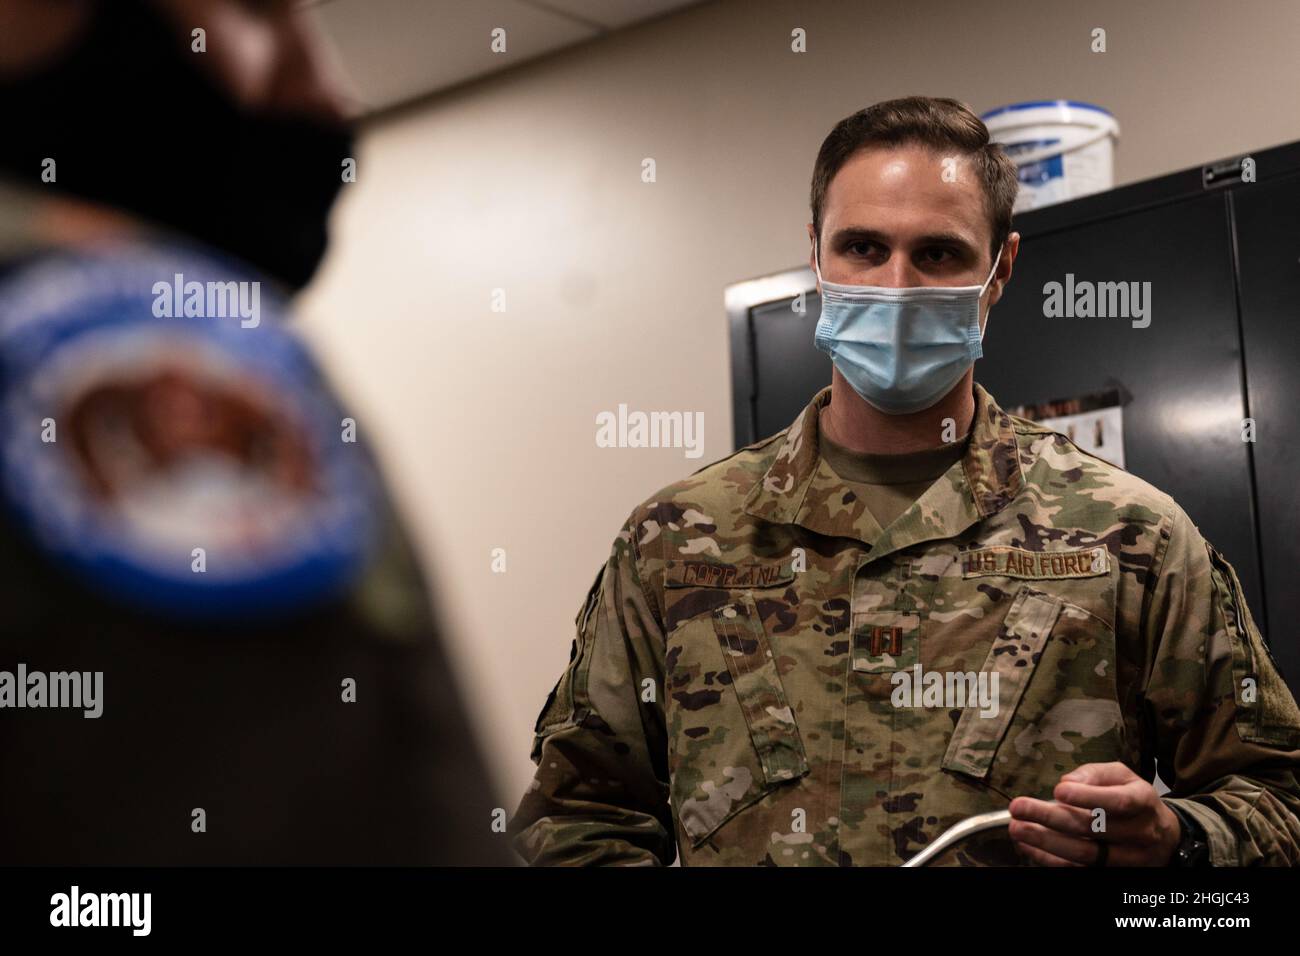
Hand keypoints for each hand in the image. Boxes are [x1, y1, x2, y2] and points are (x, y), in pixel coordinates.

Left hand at [1008, 762, 1181, 865]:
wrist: (1163, 836)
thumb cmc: (1133, 799)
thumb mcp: (1121, 776)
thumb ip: (1094, 774)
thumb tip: (1067, 782)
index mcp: (1143, 802)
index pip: (1118, 802)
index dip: (1088, 797)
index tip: (1057, 790)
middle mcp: (1139, 833)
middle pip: (1094, 829)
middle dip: (1051, 818)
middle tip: (1019, 808)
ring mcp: (1128, 858)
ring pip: (1085, 854)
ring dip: (1046, 842)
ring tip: (1018, 829)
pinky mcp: (1113, 873)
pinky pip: (1079, 870)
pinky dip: (1050, 859)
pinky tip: (1028, 847)